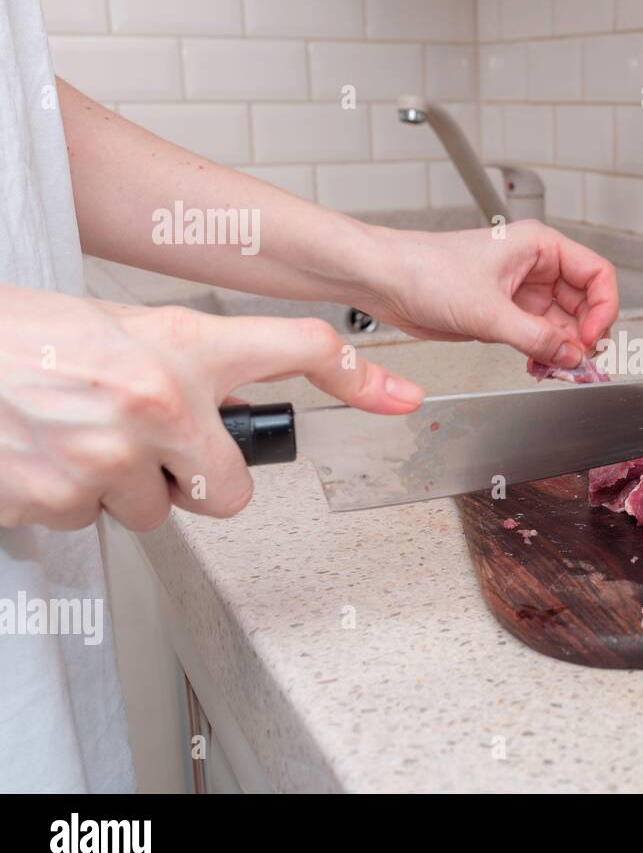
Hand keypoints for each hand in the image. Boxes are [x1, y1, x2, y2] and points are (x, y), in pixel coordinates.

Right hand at [0, 285, 424, 530]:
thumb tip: (230, 411)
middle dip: (199, 482)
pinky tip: (46, 454)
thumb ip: (190, 366)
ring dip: (125, 490)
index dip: (358, 375)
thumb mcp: (126, 329)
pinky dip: (71, 499)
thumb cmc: (26, 338)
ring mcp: (113, 455)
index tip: (396, 394)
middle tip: (152, 448)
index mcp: (182, 345)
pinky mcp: (63, 499)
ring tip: (81, 437)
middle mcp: (159, 399)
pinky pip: (93, 523)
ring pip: (157, 513)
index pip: (298, 348)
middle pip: (234, 490)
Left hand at [356, 220, 619, 367]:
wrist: (385, 282)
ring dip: (563, 350)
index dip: (603, 309)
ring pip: (562, 326)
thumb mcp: (487, 310)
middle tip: (578, 363)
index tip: (593, 338)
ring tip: (557, 369)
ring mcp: (521, 293)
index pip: (597, 275)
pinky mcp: (504, 315)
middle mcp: (535, 268)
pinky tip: (539, 367)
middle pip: (584, 304)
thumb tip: (570, 356)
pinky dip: (544, 355)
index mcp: (539, 247)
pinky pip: (539, 338)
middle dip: (584, 336)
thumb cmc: (425, 269)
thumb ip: (535, 337)